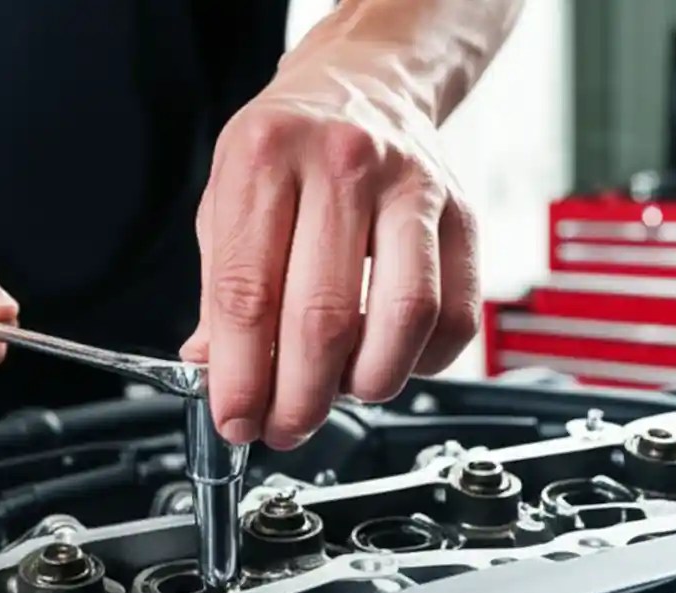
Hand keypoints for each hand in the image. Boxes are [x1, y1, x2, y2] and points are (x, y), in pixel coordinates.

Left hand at [183, 58, 478, 449]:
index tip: (233, 419)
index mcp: (265, 156)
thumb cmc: (289, 144)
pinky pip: (454, 317)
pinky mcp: (462, 214)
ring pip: (401, 320)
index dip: (239, 376)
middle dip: (298, 400)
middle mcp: (344, 163)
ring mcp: (412, 186)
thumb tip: (213, 370)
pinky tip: (387, 360)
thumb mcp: (226, 196)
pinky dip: (421, 363)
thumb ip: (219, 286)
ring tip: (336, 394)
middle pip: (323, 317)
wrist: (365, 81)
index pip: (246, 292)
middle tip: (283, 427)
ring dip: (364, 385)